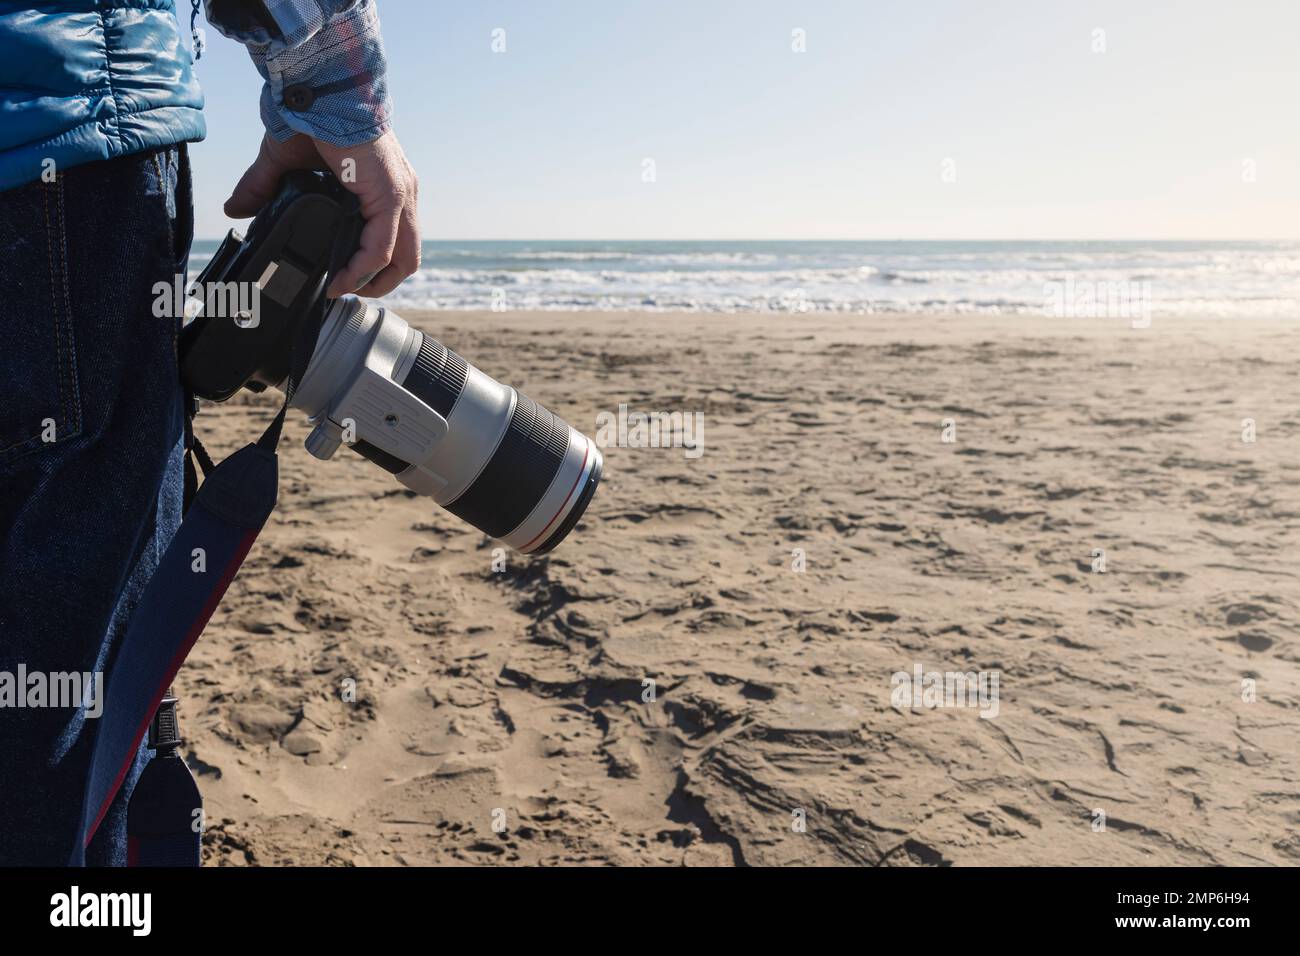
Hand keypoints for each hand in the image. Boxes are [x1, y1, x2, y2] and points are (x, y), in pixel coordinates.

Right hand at [225, 131, 420, 297]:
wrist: (317, 87)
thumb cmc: (308, 116)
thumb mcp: (284, 162)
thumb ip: (264, 187)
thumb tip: (236, 210)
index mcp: (385, 188)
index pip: (397, 241)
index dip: (374, 268)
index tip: (344, 280)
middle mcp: (400, 194)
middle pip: (408, 256)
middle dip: (379, 282)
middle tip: (346, 289)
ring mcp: (400, 194)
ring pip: (404, 257)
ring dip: (373, 280)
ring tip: (343, 288)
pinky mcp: (390, 193)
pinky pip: (382, 247)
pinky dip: (363, 269)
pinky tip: (342, 279)